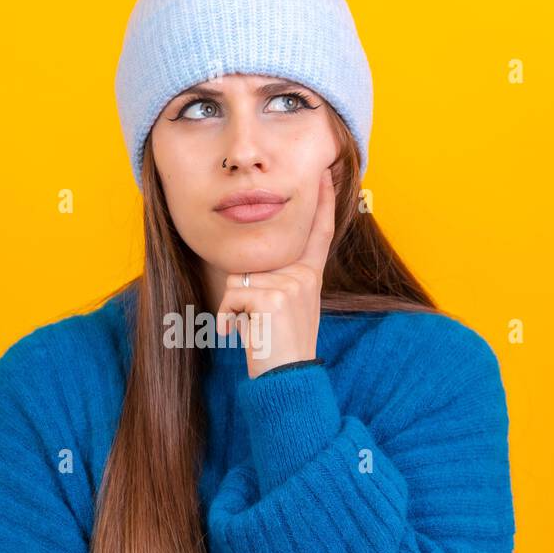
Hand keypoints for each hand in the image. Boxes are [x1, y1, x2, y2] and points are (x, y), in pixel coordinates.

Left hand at [215, 166, 335, 378]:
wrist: (288, 380)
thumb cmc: (281, 351)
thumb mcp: (287, 312)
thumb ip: (278, 285)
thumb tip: (247, 274)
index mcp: (310, 278)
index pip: (318, 233)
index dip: (323, 202)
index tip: (325, 171)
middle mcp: (304, 277)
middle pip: (253, 265)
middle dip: (242, 296)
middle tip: (260, 328)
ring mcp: (290, 285)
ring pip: (238, 281)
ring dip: (235, 311)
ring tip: (256, 333)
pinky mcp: (271, 297)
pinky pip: (231, 298)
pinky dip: (228, 320)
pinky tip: (246, 336)